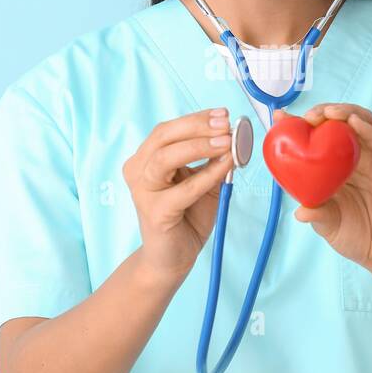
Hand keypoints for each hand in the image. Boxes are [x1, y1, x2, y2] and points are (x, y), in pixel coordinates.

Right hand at [123, 108, 234, 280]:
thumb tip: (233, 135)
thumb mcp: (203, 182)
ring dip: (198, 145)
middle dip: (197, 126)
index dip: (196, 118)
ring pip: (166, 157)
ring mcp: (143, 192)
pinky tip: (226, 166)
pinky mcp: (155, 212)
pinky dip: (207, 174)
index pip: (168, 129)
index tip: (223, 114)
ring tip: (226, 141)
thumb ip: (213, 160)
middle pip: (163, 136)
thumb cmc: (187, 217)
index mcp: (146, 159)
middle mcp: (138, 171)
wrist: (172, 258)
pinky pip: (183, 189)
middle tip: (225, 124)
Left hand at [280, 103, 371, 289]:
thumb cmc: (357, 237)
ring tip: (329, 113)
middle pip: (342, 123)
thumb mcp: (328, 225)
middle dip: (324, 112)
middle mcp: (357, 158)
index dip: (300, 125)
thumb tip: (299, 211)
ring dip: (346, 113)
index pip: (318, 137)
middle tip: (309, 116)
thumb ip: (316, 213)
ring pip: (364, 124)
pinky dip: (368, 130)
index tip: (280, 118)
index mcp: (337, 167)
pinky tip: (354, 123)